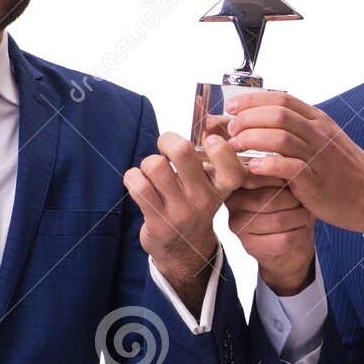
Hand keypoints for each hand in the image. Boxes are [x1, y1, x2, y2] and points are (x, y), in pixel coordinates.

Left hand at [124, 133, 243, 311]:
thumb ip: (206, 156)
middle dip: (167, 141)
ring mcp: (181, 212)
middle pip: (182, 151)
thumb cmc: (193, 205)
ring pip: (154, 165)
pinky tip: (139, 184)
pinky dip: (132, 177)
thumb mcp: (210, 185)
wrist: (185, 251)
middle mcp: (204, 200)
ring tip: (152, 174)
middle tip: (165, 148)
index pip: (230, 165)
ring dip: (147, 164)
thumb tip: (198, 112)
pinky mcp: (158, 222)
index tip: (208, 142)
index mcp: (222, 188)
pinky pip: (137, 185)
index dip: (219, 147)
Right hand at [224, 172, 315, 295]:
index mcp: (238, 180)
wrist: (291, 239)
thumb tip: (283, 161)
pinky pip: (284, 239)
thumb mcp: (285, 182)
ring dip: (300, 216)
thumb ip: (279, 170)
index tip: (295, 181)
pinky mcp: (250, 246)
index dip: (284, 178)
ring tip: (304, 213)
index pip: (259, 174)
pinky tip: (301, 229)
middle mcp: (232, 203)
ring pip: (279, 220)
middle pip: (270, 198)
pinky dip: (300, 233)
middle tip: (303, 200)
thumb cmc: (289, 204)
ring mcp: (238, 226)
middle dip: (295, 199)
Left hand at [225, 92, 363, 237]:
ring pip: (279, 137)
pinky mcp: (316, 181)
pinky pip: (288, 167)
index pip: (281, 98)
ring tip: (235, 147)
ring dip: (251, 139)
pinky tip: (251, 168)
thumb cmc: (345, 172)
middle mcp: (318, 134)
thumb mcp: (325, 141)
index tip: (232, 106)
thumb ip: (299, 130)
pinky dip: (266, 166)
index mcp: (318, 121)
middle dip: (247, 119)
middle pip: (277, 114)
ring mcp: (318, 156)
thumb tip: (267, 123)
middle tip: (230, 129)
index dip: (252, 100)